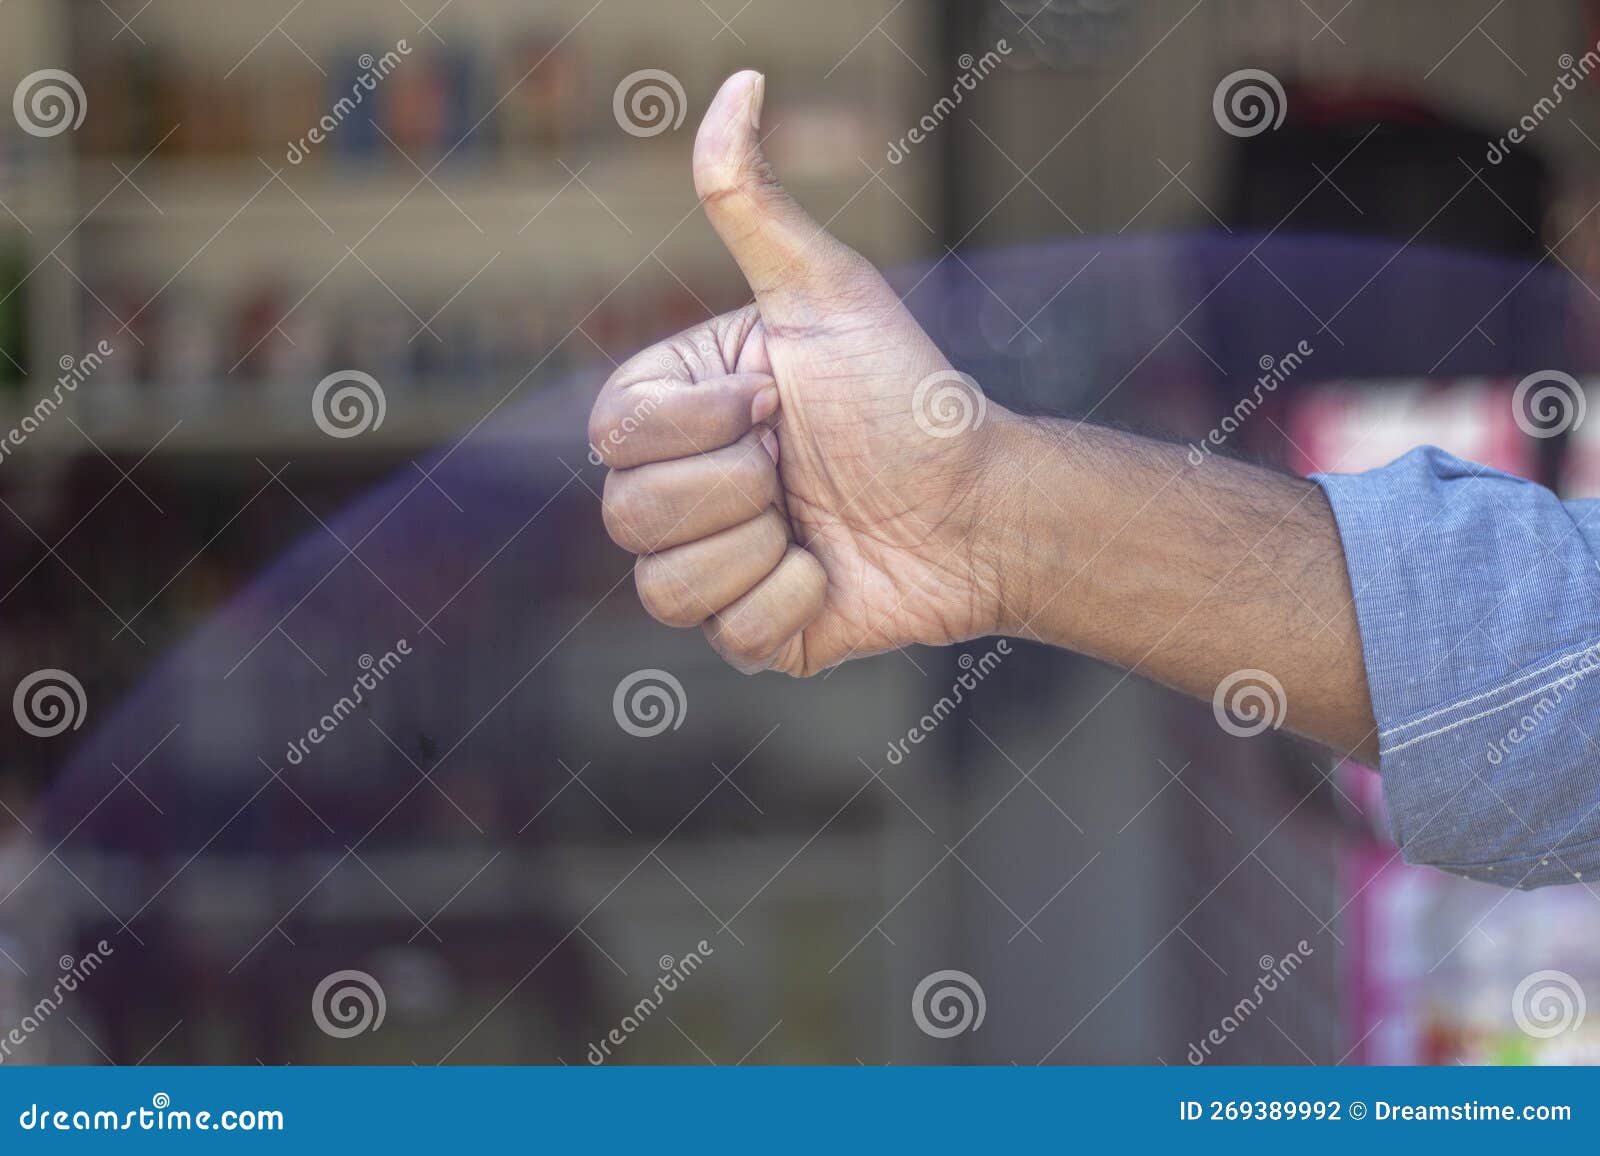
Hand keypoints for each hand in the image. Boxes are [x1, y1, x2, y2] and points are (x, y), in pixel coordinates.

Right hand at [590, 71, 1010, 675]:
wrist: (980, 505)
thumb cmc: (904, 391)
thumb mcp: (828, 291)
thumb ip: (754, 201)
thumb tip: (738, 81)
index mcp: (681, 411)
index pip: (613, 434)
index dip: (698, 424)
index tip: (778, 398)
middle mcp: (682, 489)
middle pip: (627, 514)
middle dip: (737, 488)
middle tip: (799, 464)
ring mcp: (713, 566)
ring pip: (661, 590)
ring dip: (761, 550)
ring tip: (815, 523)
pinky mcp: (751, 634)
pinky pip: (726, 639)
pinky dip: (796, 605)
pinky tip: (835, 575)